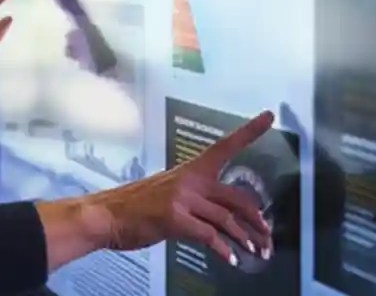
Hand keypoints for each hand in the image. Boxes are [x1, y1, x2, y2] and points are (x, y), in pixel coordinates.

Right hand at [38, 111, 274, 269]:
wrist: (106, 216)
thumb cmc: (135, 207)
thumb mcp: (167, 194)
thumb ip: (194, 200)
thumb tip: (221, 218)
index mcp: (190, 170)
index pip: (225, 146)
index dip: (249, 131)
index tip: (269, 116)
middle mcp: (189, 180)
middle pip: (237, 196)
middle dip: (257, 219)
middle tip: (267, 236)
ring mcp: (182, 198)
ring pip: (227, 219)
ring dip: (246, 238)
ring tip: (257, 252)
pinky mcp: (176, 218)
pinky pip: (210, 236)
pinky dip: (224, 250)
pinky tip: (231, 259)